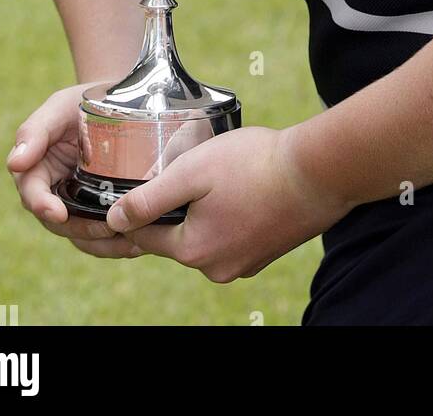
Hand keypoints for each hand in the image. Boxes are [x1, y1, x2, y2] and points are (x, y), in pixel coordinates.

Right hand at [7, 82, 142, 259]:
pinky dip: (119, 242)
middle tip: (110, 229)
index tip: (57, 213)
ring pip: (82, 235)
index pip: (33, 194)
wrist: (120, 100)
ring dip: (104, 244)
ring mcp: (78, 202)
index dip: (42, 205)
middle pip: (59, 223)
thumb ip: (36, 130)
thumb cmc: (84, 100)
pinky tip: (141, 243)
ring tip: (132, 243)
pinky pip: (104, 233)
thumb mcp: (60, 106)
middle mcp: (53, 192)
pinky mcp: (102, 208)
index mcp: (36, 170)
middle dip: (82, 229)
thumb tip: (15, 163)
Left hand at [103, 125, 351, 282]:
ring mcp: (245, 263)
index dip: (133, 209)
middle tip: (183, 167)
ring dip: (204, 208)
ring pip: (206, 234)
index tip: (131, 185)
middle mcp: (217, 268)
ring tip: (217, 172)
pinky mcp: (266, 252)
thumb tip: (112, 221)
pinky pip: (233, 234)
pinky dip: (230, 213)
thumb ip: (149, 198)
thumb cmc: (255, 165)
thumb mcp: (193, 171)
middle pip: (177, 235)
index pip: (145, 235)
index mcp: (193, 250)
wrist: (320, 172)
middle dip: (175, 204)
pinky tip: (242, 185)